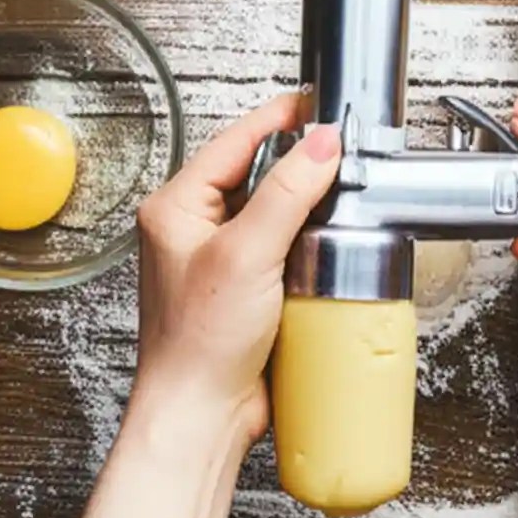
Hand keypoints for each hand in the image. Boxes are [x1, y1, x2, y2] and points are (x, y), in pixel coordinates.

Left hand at [134, 95, 339, 440]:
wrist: (203, 414)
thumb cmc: (199, 344)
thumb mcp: (247, 254)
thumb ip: (286, 193)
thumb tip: (322, 144)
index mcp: (176, 208)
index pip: (234, 141)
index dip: (279, 118)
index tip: (318, 103)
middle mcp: (195, 230)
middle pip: (258, 173)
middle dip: (301, 164)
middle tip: (341, 153)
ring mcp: (223, 260)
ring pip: (276, 212)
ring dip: (309, 207)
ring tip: (341, 196)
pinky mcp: (249, 290)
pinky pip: (286, 250)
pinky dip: (312, 245)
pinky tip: (331, 247)